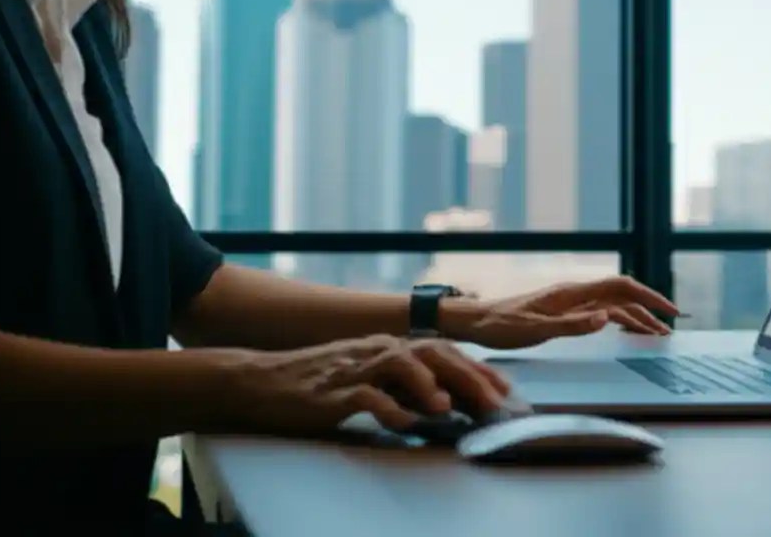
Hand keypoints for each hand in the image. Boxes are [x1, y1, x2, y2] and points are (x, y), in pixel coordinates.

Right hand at [216, 335, 512, 433]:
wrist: (264, 380)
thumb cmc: (322, 383)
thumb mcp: (371, 380)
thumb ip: (405, 386)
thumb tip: (451, 402)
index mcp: (390, 347)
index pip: (444, 352)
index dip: (477, 369)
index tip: (506, 391)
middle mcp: (378, 350)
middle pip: (431, 353)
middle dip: (467, 376)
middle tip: (493, 402)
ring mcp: (354, 367)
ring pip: (399, 364)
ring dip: (426, 384)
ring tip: (446, 407)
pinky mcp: (330, 390)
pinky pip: (363, 396)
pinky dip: (385, 408)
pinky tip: (402, 423)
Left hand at [445, 276, 680, 349]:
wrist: (476, 321)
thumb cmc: (501, 326)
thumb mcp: (535, 329)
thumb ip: (572, 325)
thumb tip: (607, 319)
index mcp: (572, 292)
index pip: (621, 287)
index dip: (649, 296)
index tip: (669, 312)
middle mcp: (575, 293)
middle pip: (623, 295)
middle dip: (649, 308)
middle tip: (671, 328)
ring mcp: (570, 302)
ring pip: (613, 305)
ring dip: (636, 318)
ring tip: (656, 334)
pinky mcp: (564, 312)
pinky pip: (600, 313)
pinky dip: (619, 322)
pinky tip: (626, 331)